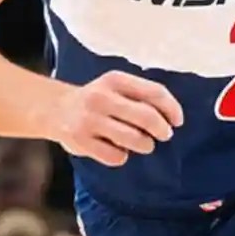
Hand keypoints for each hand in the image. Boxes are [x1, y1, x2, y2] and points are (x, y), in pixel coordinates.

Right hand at [49, 71, 183, 167]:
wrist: (57, 109)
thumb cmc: (98, 99)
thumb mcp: (116, 87)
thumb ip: (141, 95)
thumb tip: (172, 117)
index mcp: (115, 79)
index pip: (154, 92)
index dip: (171, 108)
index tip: (177, 121)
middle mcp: (102, 97)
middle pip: (147, 117)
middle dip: (162, 129)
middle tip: (165, 135)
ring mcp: (90, 120)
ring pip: (134, 139)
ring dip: (145, 145)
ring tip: (144, 144)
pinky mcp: (81, 141)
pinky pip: (115, 156)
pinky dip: (122, 156)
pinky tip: (118, 150)